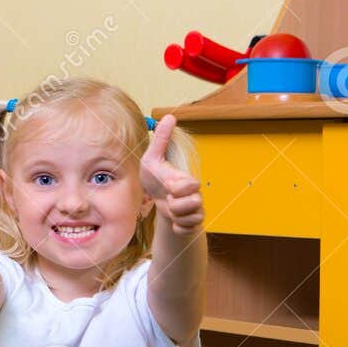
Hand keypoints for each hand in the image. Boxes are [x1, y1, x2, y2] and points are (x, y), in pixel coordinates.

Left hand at [141, 115, 203, 234]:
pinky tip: (171, 220)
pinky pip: (187, 229)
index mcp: (187, 180)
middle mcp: (195, 194)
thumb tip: (169, 117)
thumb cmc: (154, 178)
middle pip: (194, 202)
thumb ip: (160, 139)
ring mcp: (194, 209)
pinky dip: (177, 227)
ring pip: (191, 217)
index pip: (193, 185)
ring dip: (175, 215)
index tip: (168, 186)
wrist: (154, 201)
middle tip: (166, 198)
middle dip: (175, 203)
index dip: (179, 187)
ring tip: (168, 207)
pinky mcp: (191, 224)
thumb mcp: (152, 158)